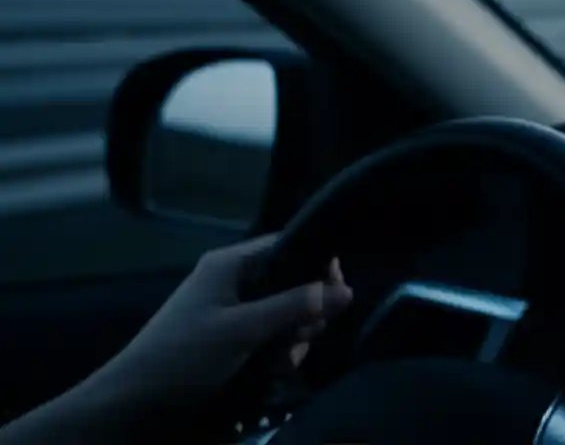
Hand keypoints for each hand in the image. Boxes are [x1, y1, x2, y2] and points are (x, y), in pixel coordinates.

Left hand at [0, 234, 353, 443]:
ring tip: (283, 360)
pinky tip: (275, 369)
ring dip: (293, 337)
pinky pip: (270, 334)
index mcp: (231, 264)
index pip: (288, 245)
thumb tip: (347, 290)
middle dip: (306, 311)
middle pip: (292, 282)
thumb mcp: (243, 329)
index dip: (318, 264)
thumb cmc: (184, 355)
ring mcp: (231, 310)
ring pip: (285, 313)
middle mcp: (233, 280)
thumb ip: (295, 306)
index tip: (337, 294)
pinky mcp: (231, 337)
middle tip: (303, 337)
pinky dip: (279, 351)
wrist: (133, 402)